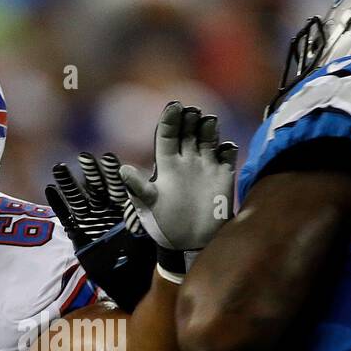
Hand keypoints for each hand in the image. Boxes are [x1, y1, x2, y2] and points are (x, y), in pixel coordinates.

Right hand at [46, 152, 156, 311]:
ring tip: (59, 168)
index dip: (113, 174)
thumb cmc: (145, 263)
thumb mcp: (147, 239)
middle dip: (91, 173)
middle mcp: (108, 214)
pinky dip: (59, 205)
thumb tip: (136, 207)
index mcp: (126, 211)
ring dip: (70, 184)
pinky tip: (51, 190)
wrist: (134, 287)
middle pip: (97, 190)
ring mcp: (93, 224)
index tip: (108, 158)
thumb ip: (140, 222)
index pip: (119, 188)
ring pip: (80, 200)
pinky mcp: (81, 237)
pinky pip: (67, 218)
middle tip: (84, 157)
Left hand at [119, 102, 237, 250]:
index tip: (175, 106)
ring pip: (208, 139)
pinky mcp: (222, 176)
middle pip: (189, 132)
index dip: (171, 119)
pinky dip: (228, 149)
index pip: (168, 135)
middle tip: (193, 112)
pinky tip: (226, 148)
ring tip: (209, 122)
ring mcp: (205, 167)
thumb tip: (123, 169)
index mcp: (167, 165)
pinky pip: (227, 156)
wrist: (190, 244)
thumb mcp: (148, 207)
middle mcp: (186, 162)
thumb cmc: (165, 225)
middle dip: (191, 119)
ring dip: (209, 128)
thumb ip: (138, 188)